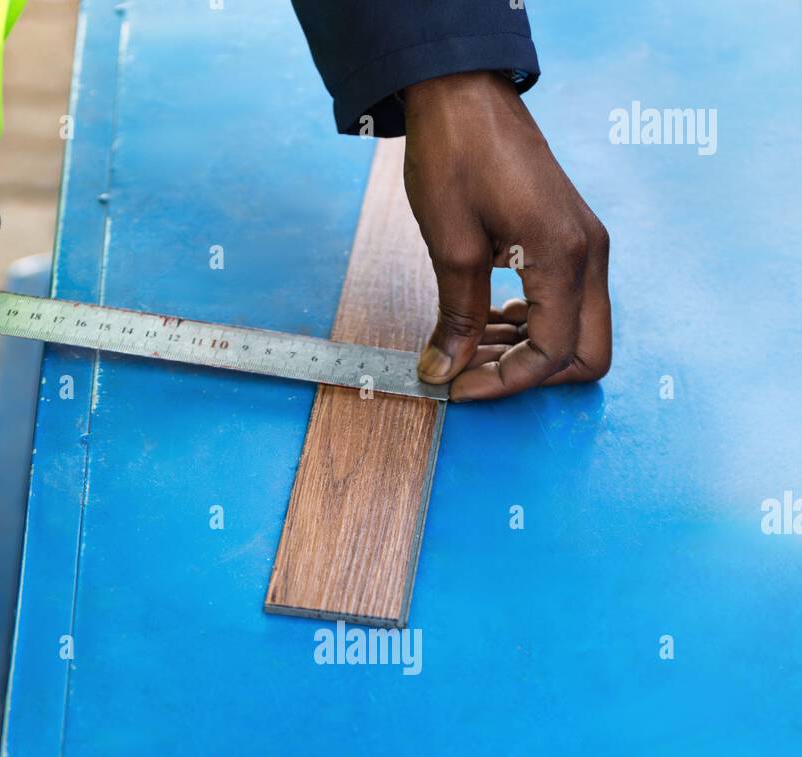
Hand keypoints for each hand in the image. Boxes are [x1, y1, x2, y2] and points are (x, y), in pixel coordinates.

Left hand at [402, 72, 610, 401]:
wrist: (464, 91)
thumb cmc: (456, 152)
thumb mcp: (450, 245)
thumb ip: (458, 318)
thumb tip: (445, 371)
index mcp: (563, 256)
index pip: (552, 353)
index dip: (505, 382)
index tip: (458, 388)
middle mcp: (588, 254)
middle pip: (587, 356)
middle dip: (532, 376)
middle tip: (476, 374)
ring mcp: (586, 246)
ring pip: (578, 333)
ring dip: (527, 352)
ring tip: (468, 347)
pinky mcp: (572, 239)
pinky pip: (566, 305)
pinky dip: (531, 326)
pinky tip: (488, 321)